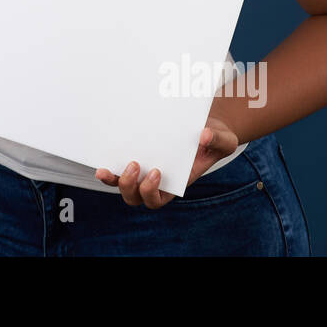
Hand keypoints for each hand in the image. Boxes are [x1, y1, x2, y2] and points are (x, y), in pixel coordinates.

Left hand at [94, 116, 240, 209]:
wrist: (205, 126)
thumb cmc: (214, 139)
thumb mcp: (224, 139)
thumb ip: (217, 140)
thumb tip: (204, 136)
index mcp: (175, 184)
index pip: (157, 200)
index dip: (151, 192)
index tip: (156, 172)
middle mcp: (157, 182)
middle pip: (136, 198)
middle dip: (130, 186)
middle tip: (134, 165)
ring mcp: (143, 171)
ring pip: (123, 187)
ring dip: (114, 181)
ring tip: (110, 168)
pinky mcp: (135, 158)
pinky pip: (117, 170)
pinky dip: (108, 171)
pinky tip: (101, 164)